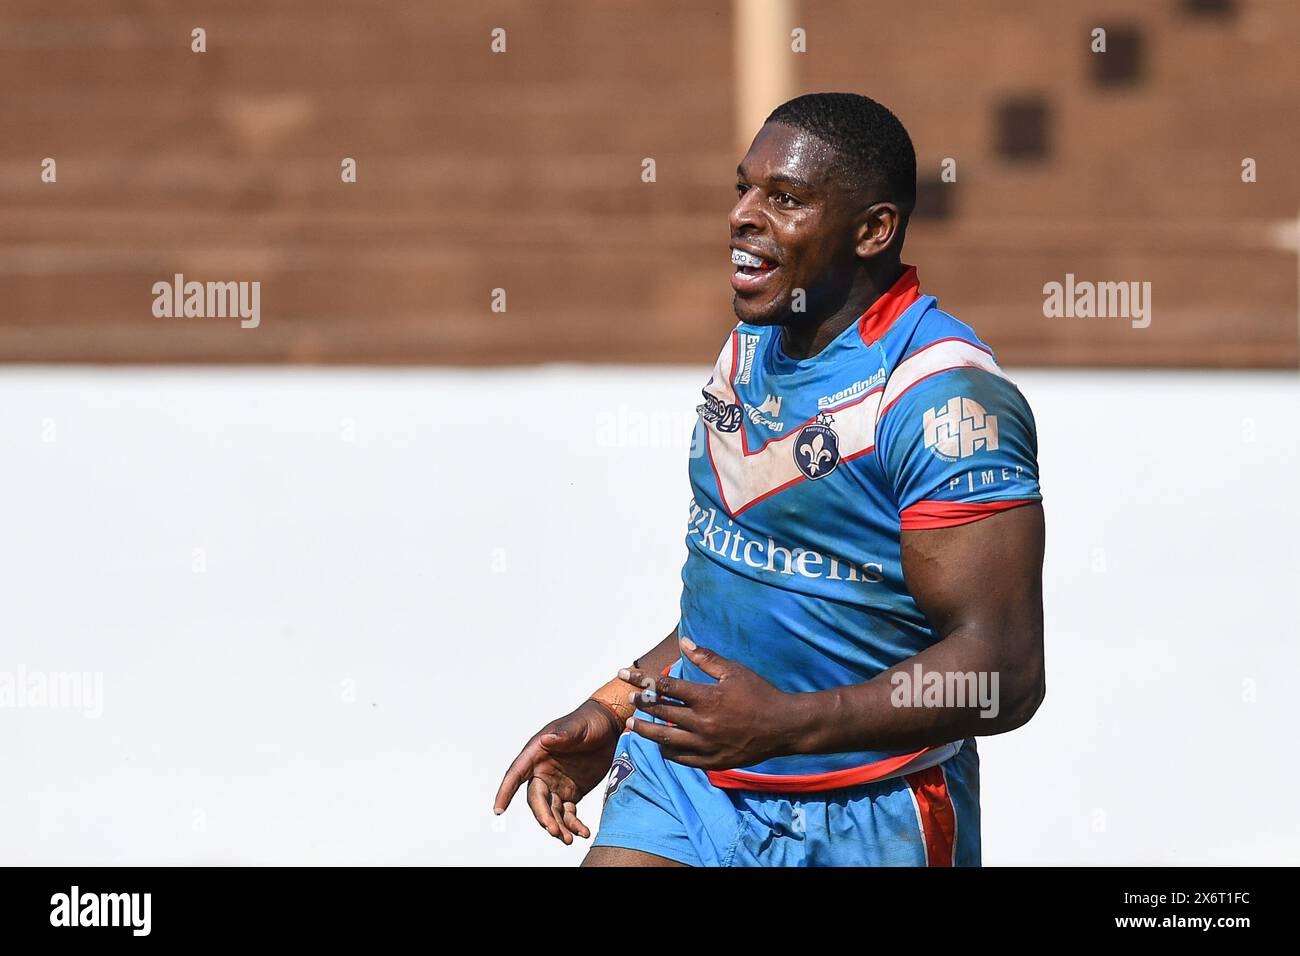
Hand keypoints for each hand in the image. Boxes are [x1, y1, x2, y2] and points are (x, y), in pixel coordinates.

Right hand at [493, 699, 623, 844]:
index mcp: (537, 753)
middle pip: (536, 799)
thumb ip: (563, 735)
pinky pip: (567, 813)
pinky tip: (582, 832)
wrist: (610, 727)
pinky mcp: (571, 793)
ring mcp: (556, 784)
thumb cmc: (589, 722)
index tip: (498, 809)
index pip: (516, 774)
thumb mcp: (578, 727)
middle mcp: (542, 771)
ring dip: (557, 826)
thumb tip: (547, 741)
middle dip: (543, 816)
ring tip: (568, 839)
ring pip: (551, 811)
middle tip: (554, 830)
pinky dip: (573, 825)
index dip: (505, 792)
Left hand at [620, 637, 802, 769]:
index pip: (664, 686)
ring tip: (633, 725)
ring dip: (646, 731)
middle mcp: (702, 723)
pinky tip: (660, 746)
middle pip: (661, 713)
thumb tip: (684, 643)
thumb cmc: (760, 694)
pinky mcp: (712, 761)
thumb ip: (706, 658)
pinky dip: (667, 751)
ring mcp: (706, 745)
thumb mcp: (734, 671)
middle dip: (642, 704)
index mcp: (706, 698)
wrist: (783, 727)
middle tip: (631, 699)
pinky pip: (681, 758)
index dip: (641, 679)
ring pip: (666, 739)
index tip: (624, 674)